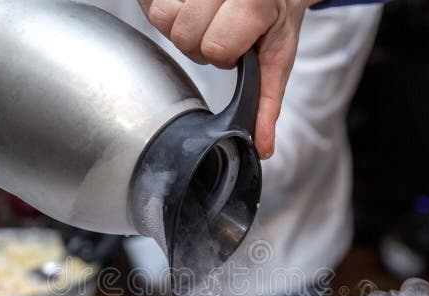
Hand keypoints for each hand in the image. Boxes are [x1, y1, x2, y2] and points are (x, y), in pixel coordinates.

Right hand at [136, 0, 315, 158]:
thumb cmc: (273, 18)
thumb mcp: (278, 57)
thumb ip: (268, 102)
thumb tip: (261, 147)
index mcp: (254, 2)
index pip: (216, 48)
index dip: (224, 55)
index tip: (238, 46)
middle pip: (184, 35)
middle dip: (200, 43)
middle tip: (220, 32)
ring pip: (162, 17)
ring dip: (179, 25)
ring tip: (203, 20)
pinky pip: (150, 2)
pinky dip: (164, 8)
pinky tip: (186, 7)